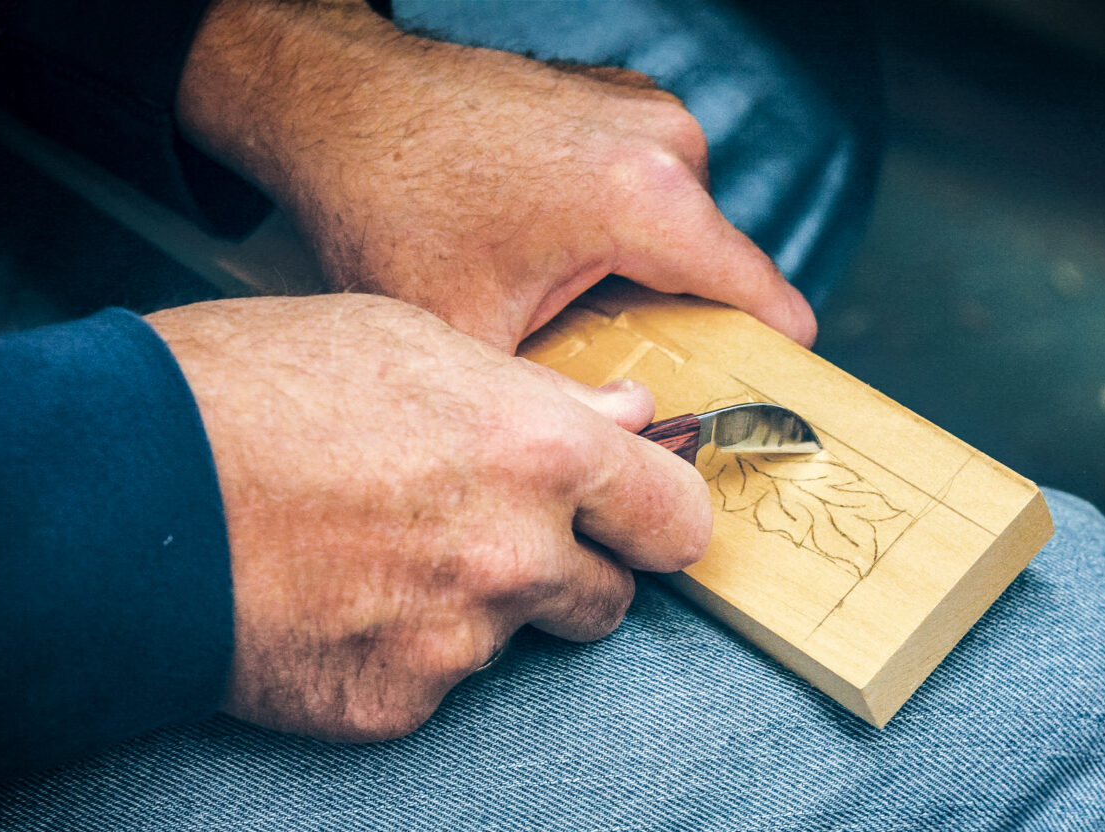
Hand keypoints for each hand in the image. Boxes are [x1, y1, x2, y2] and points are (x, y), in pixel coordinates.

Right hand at [147, 293, 711, 741]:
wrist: (116, 488)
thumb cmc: (252, 387)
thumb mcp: (406, 342)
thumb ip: (537, 394)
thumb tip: (625, 413)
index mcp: (538, 452)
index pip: (675, 517)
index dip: (659, 516)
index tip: (639, 518)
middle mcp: (516, 556)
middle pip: (608, 600)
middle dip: (569, 573)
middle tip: (489, 535)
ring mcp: (457, 643)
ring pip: (512, 643)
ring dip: (476, 610)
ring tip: (378, 556)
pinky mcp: (392, 706)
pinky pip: (430, 689)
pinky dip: (399, 657)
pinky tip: (333, 606)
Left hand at [177, 0, 816, 350]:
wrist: (334, 98)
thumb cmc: (390, 199)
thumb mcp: (471, 333)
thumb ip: (557, 403)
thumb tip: (612, 459)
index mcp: (649, 199)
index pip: (762, 297)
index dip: (769, 364)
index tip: (769, 413)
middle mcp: (665, 142)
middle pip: (715, 271)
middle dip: (678, 326)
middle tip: (617, 371)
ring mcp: (644, 109)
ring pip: (680, 232)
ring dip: (639, 275)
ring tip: (563, 300)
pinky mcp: (618, 98)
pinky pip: (650, 187)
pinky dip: (618, 229)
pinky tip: (549, 250)